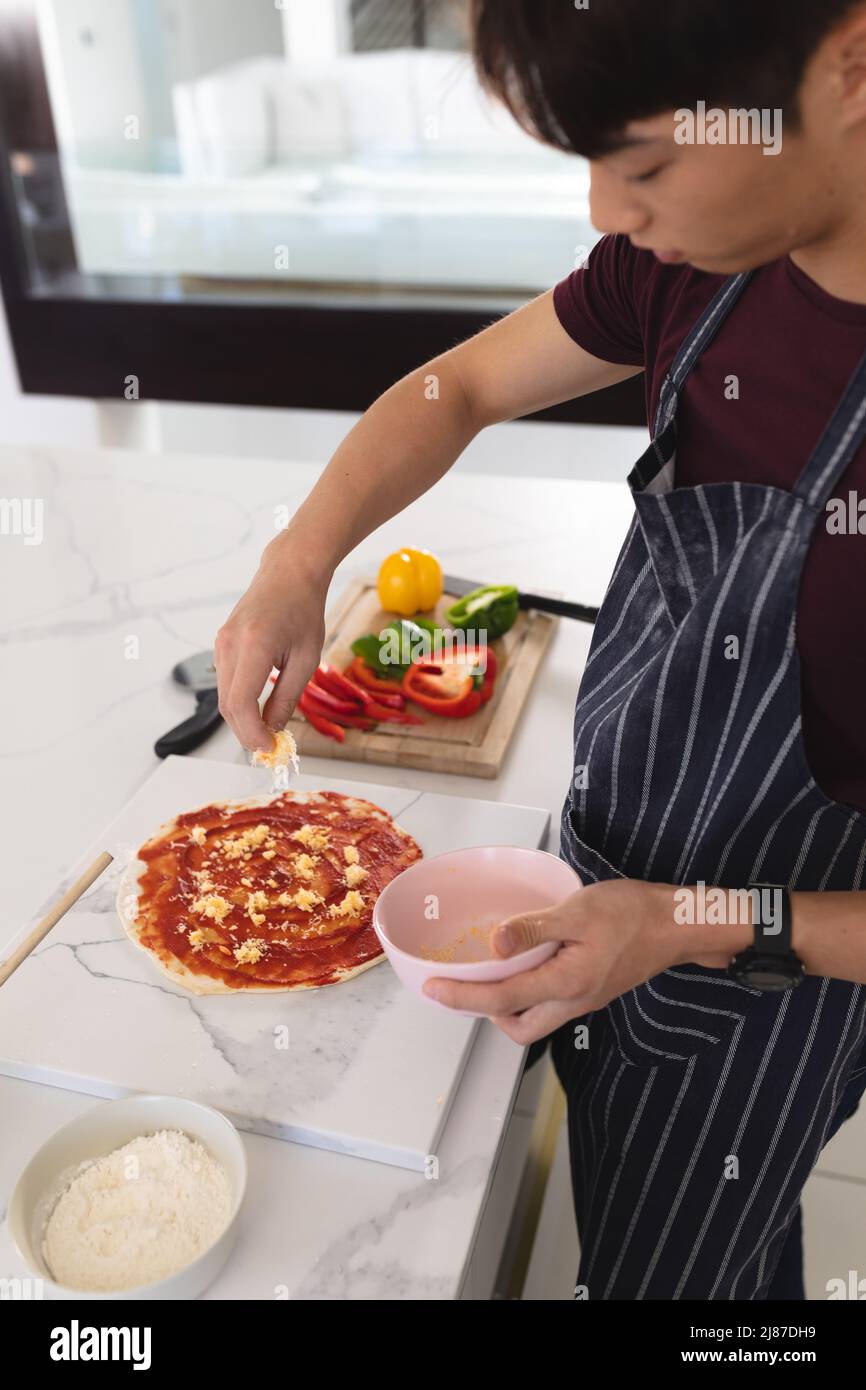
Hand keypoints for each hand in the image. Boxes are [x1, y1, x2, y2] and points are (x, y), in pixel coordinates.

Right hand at [215, 538, 330, 752]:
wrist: (289, 574)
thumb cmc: (304, 610)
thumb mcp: (307, 658)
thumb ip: (287, 697)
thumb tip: (272, 730)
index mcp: (254, 644)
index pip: (240, 703)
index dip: (251, 732)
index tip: (270, 748)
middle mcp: (230, 643)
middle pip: (227, 705)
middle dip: (246, 732)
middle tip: (270, 747)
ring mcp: (221, 643)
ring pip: (224, 696)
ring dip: (242, 719)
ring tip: (267, 731)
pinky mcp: (221, 644)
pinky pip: (225, 682)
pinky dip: (239, 702)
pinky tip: (258, 709)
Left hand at [422, 879, 694, 1044]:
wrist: (677, 924)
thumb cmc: (632, 914)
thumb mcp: (578, 911)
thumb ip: (534, 928)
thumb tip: (494, 943)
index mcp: (565, 984)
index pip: (501, 999)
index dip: (461, 997)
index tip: (431, 990)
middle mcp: (573, 1001)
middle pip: (518, 1026)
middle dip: (483, 1012)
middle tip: (458, 986)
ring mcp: (584, 999)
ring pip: (534, 1018)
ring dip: (506, 1005)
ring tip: (485, 974)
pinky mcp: (591, 989)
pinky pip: (549, 1002)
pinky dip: (526, 992)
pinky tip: (521, 962)